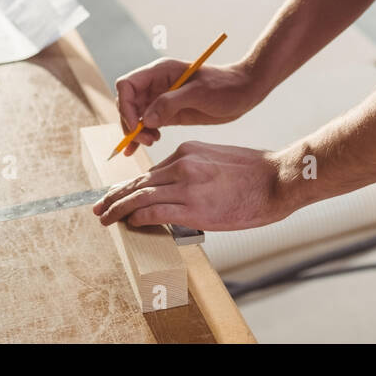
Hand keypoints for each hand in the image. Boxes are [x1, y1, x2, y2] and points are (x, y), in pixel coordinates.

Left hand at [92, 140, 291, 230]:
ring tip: (105, 219)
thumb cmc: (255, 173)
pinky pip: (154, 212)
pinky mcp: (193, 206)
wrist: (277, 179)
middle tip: (98, 208)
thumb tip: (179, 190)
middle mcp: (182, 165)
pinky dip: (137, 218)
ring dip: (118, 209)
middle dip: (114, 196)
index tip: (118, 196)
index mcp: (187, 152)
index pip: (149, 172)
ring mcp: (186, 185)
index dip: (130, 187)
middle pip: (138, 182)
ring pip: (139, 197)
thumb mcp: (218, 160)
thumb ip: (195, 170)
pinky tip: (128, 224)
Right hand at [113, 57, 265, 154]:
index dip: (126, 105)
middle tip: (147, 140)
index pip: (127, 85)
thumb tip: (146, 119)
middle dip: (131, 122)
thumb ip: (171, 103)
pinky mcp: (169, 114)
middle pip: (128, 103)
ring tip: (151, 143)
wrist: (245, 91)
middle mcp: (156, 84)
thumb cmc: (224, 86)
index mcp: (160, 71)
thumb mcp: (199, 92)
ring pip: (135, 116)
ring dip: (135, 132)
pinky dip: (142, 136)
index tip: (138, 125)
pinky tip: (146, 146)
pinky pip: (148, 125)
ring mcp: (161, 100)